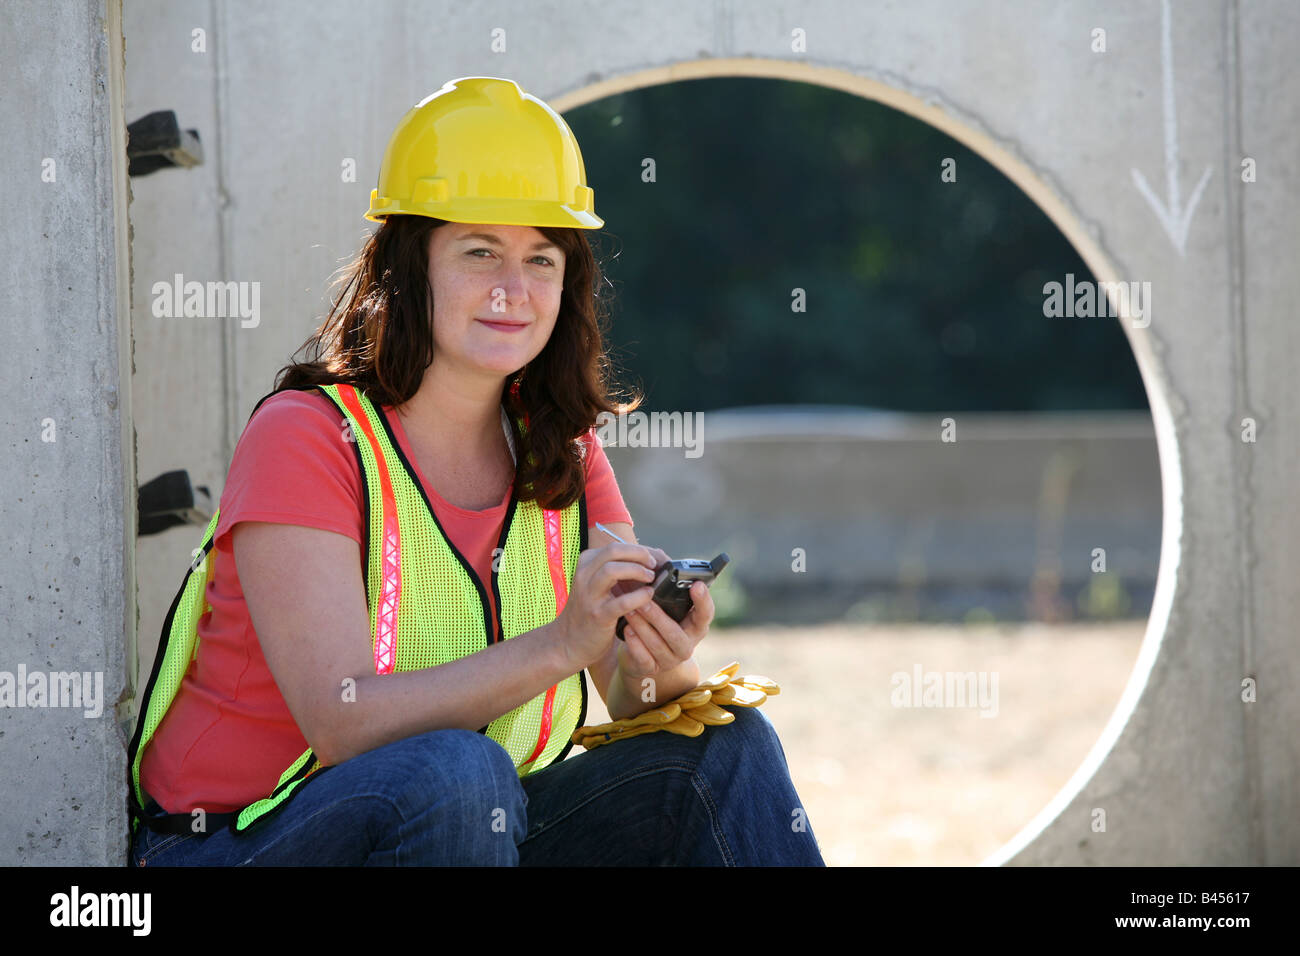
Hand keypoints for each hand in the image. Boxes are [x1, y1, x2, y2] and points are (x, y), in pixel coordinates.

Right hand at [552, 542, 660, 669]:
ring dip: (637, 571)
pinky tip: (648, 596)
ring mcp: (589, 595)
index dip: (639, 550)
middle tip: (653, 566)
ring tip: (650, 578)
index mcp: (586, 563)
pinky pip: (621, 602)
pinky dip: (639, 596)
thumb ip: (620, 568)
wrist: (569, 641)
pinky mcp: (598, 616)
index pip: (615, 547)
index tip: (654, 559)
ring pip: (612, 570)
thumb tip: (655, 556)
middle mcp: (584, 575)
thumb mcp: (599, 583)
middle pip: (613, 551)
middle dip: (639, 554)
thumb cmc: (591, 608)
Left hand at [617, 573, 714, 679]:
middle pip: (675, 633)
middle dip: (659, 616)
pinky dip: (635, 644)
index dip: (703, 600)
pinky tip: (627, 630)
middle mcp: (686, 645)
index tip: (695, 584)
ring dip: (642, 626)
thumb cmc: (656, 621)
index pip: (706, 614)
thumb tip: (659, 560)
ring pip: (657, 645)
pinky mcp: (651, 669)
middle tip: (645, 600)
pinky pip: (643, 658)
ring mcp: (669, 660)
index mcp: (695, 626)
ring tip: (630, 610)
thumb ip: (667, 588)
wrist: (641, 655)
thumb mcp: (666, 606)